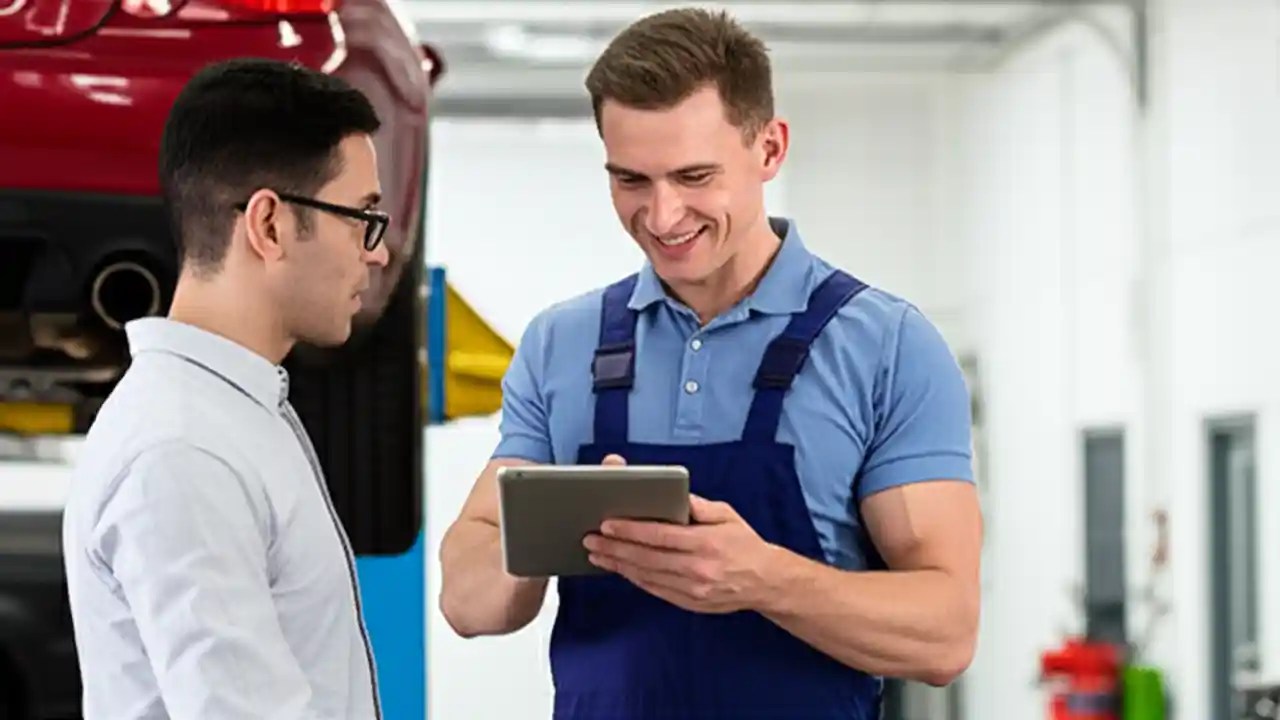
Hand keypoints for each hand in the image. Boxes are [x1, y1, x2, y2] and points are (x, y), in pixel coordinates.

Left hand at [583, 491, 782, 613]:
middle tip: (590, 540)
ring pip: (647, 576)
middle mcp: (697, 568)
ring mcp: (692, 589)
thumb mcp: (725, 514)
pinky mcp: (690, 603)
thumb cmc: (744, 542)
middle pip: (646, 558)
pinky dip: (635, 579)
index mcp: (706, 542)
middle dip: (614, 549)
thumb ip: (696, 505)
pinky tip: (621, 569)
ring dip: (618, 566)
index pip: (660, 535)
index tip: (607, 524)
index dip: (630, 530)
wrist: (765, 582)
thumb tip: (669, 495)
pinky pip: (655, 590)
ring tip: (597, 555)